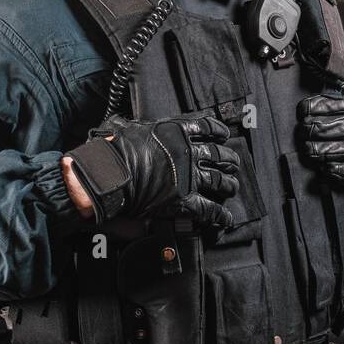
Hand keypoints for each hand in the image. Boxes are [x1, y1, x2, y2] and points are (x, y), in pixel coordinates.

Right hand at [64, 114, 239, 223]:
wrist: (110, 174)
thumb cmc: (114, 151)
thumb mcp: (125, 129)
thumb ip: (131, 127)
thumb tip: (120, 125)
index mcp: (175, 132)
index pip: (205, 127)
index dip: (218, 131)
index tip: (225, 135)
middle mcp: (187, 153)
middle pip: (217, 155)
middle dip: (229, 160)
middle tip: (233, 164)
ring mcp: (188, 177)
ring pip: (218, 181)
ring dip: (228, 185)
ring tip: (232, 188)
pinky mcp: (185, 200)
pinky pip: (209, 209)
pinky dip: (220, 215)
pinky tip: (226, 218)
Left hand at [296, 94, 343, 199]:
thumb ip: (328, 111)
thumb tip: (304, 107)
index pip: (342, 105)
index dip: (321, 106)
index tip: (302, 110)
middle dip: (321, 128)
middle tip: (303, 131)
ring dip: (326, 149)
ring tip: (309, 150)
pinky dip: (340, 169)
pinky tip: (326, 167)